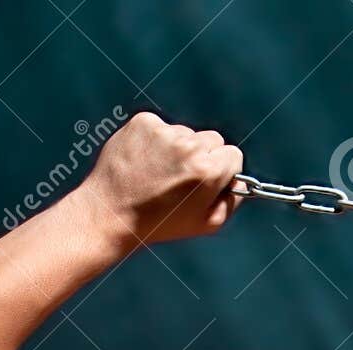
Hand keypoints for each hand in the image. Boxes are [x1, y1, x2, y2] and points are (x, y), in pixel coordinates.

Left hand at [74, 111, 243, 247]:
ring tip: (158, 173)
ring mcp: (164, 132)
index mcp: (208, 171)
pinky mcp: (143, 122)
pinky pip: (162, 127)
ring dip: (178, 149)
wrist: (111, 212)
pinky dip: (156, 141)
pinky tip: (145, 161)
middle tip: (182, 179)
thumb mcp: (208, 224)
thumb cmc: (161, 223)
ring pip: (187, 133)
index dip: (223, 170)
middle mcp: (189, 146)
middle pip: (213, 140)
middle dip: (203, 157)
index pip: (233, 154)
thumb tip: (240, 181)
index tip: (208, 181)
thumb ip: (233, 200)